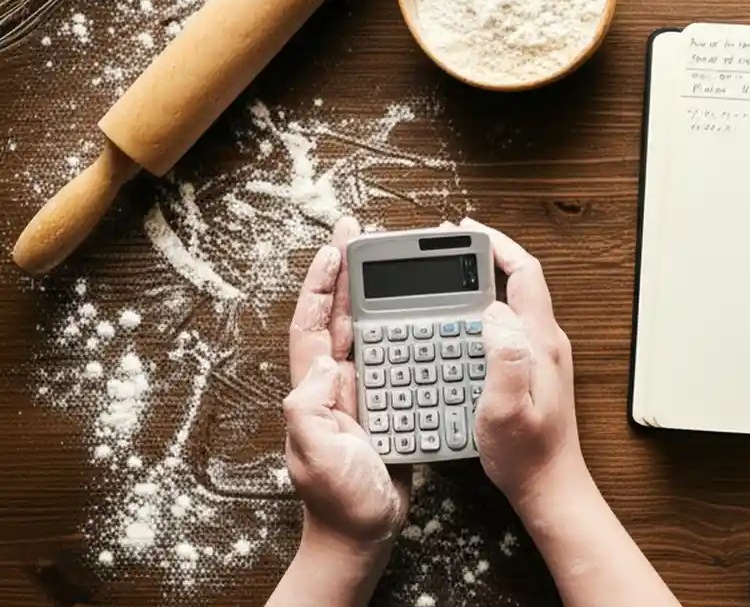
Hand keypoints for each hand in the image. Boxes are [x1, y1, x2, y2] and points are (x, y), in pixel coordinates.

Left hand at [283, 217, 408, 551]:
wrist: (361, 538)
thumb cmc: (338, 502)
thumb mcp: (317, 456)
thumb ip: (310, 409)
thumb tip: (325, 362)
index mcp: (315, 390)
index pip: (312, 326)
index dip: (319, 285)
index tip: (334, 247)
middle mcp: (334, 386)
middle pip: (338, 318)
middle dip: (344, 275)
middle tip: (360, 236)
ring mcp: (358, 397)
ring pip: (364, 334)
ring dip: (370, 298)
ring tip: (385, 264)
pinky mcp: (384, 409)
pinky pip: (391, 360)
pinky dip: (399, 334)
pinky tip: (414, 318)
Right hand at [464, 218, 587, 508]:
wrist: (549, 486)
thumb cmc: (528, 454)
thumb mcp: (508, 408)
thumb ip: (504, 358)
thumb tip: (495, 311)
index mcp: (540, 342)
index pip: (525, 274)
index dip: (497, 244)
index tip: (466, 229)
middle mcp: (545, 341)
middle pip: (518, 281)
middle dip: (484, 258)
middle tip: (447, 250)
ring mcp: (540, 355)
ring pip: (511, 302)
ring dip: (481, 284)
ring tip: (445, 278)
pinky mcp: (532, 370)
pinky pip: (507, 327)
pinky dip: (481, 313)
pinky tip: (457, 323)